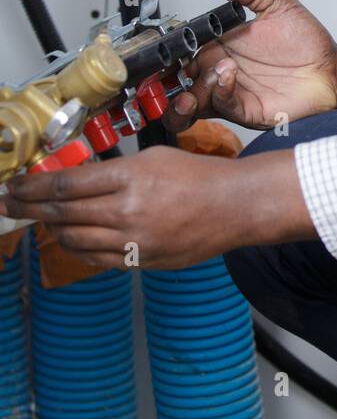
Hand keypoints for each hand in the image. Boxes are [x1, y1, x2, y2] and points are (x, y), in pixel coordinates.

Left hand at [0, 146, 314, 270]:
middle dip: (29, 207)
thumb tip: (77, 179)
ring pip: (74, 238)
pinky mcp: (141, 260)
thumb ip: (113, 170)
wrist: (233, 207)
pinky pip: (95, 259)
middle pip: (62, 212)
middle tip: (10, 203)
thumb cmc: (198, 176)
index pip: (65, 184)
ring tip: (42, 219)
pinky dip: (76, 247)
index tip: (15, 186)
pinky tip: (70, 237)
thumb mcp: (153, 158)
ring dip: (52, 228)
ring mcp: (133, 240)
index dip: (32, 187)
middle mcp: (127, 211)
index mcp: (129, 178)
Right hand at [165, 0, 336, 134]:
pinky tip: (227, 74)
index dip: (171, 53)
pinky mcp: (245, 110)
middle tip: (174, 72)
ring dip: (183, 96)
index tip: (165, 50)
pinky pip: (221, 105)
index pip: (185, 52)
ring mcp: (231, 92)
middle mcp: (222, 71)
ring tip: (194, 84)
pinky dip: (217, 91)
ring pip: (191, 103)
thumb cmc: (308, 41)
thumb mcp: (279, 5)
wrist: (332, 70)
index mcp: (223, 47)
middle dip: (168, 81)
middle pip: (180, 81)